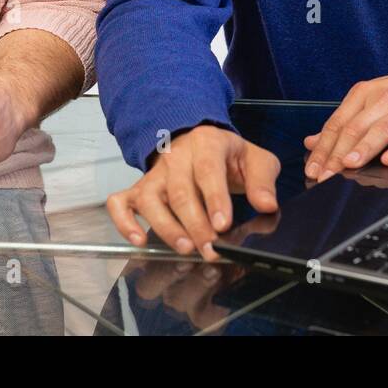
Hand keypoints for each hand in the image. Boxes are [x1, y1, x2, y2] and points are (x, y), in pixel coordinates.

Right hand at [107, 125, 279, 260]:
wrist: (196, 138)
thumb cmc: (225, 155)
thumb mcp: (253, 159)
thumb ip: (263, 180)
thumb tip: (267, 204)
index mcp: (206, 145)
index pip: (207, 170)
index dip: (214, 199)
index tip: (223, 225)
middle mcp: (176, 158)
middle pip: (180, 191)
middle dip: (195, 225)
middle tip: (211, 249)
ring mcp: (154, 174)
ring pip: (149, 199)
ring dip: (165, 227)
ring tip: (185, 248)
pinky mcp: (139, 188)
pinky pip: (120, 203)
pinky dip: (124, 222)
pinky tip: (138, 240)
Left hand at [304, 66, 387, 179]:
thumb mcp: (371, 102)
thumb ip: (343, 123)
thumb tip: (311, 142)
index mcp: (364, 93)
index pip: (337, 123)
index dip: (323, 148)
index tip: (312, 169)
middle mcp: (384, 98)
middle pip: (355, 128)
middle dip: (337, 154)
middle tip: (324, 175)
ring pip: (381, 129)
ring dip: (364, 148)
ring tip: (349, 165)